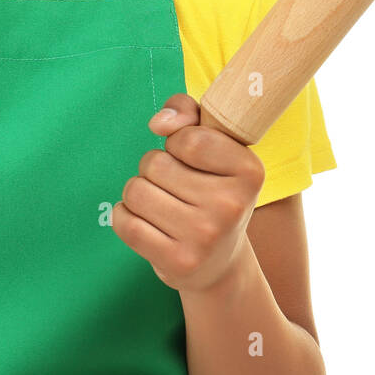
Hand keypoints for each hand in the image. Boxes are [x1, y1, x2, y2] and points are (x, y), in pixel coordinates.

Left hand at [112, 92, 265, 293]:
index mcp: (249, 170)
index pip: (189, 138)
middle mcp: (232, 206)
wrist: (218, 262)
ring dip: (138, 192)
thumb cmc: (211, 190)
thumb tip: (159, 123)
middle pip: (155, 163)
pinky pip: (125, 223)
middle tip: (174, 186)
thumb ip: (188, 112)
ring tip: (161, 204)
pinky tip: (145, 222)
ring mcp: (206, 237)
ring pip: (135, 190)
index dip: (177, 143)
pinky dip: (124, 216)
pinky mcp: (179, 262)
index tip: (189, 157)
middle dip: (154, 168)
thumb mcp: (213, 144)